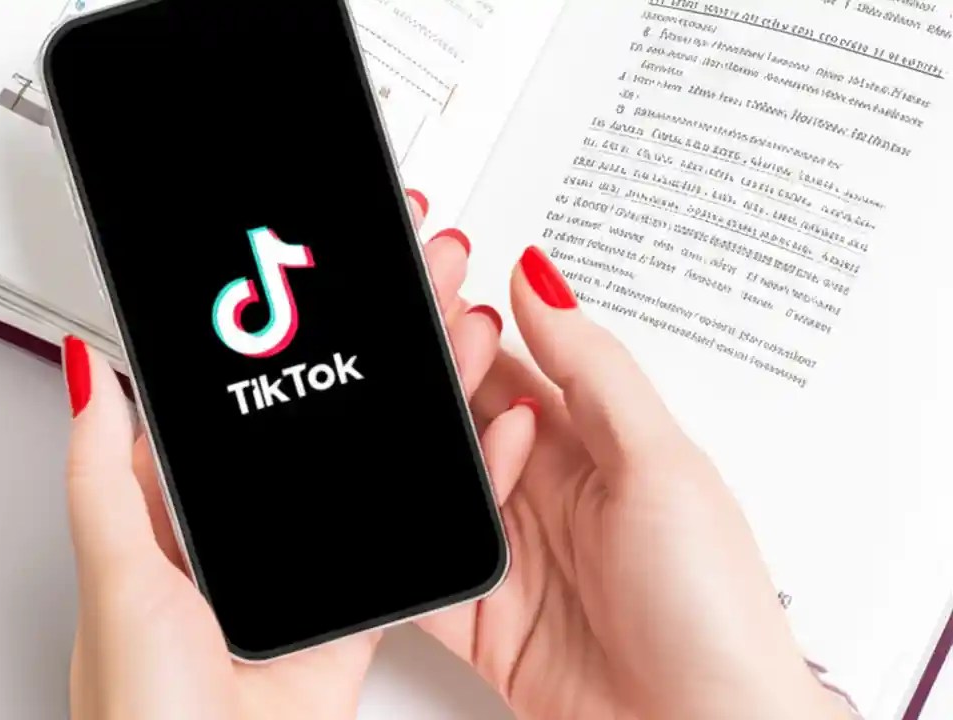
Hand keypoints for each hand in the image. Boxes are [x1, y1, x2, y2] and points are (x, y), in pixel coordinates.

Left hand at [59, 190, 530, 719]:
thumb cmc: (143, 708)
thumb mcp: (115, 571)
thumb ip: (100, 473)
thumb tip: (83, 376)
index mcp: (168, 530)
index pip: (215, 423)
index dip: (250, 362)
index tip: (287, 304)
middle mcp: (234, 553)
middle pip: (297, 445)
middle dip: (342, 380)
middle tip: (380, 307)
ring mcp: (297, 582)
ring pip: (355, 485)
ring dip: (396, 425)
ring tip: (433, 353)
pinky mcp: (349, 620)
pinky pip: (401, 551)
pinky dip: (440, 503)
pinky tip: (466, 452)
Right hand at [416, 246, 855, 719]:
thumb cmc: (709, 608)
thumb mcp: (661, 465)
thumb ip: (595, 370)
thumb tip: (541, 279)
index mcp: (595, 451)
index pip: (512, 371)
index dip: (467, 329)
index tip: (428, 284)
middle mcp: (547, 497)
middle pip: (464, 424)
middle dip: (427, 382)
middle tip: (385, 346)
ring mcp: (511, 557)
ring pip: (437, 489)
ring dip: (410, 457)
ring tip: (365, 414)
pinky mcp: (479, 620)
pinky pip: (418, 572)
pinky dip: (392, 549)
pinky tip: (369, 512)